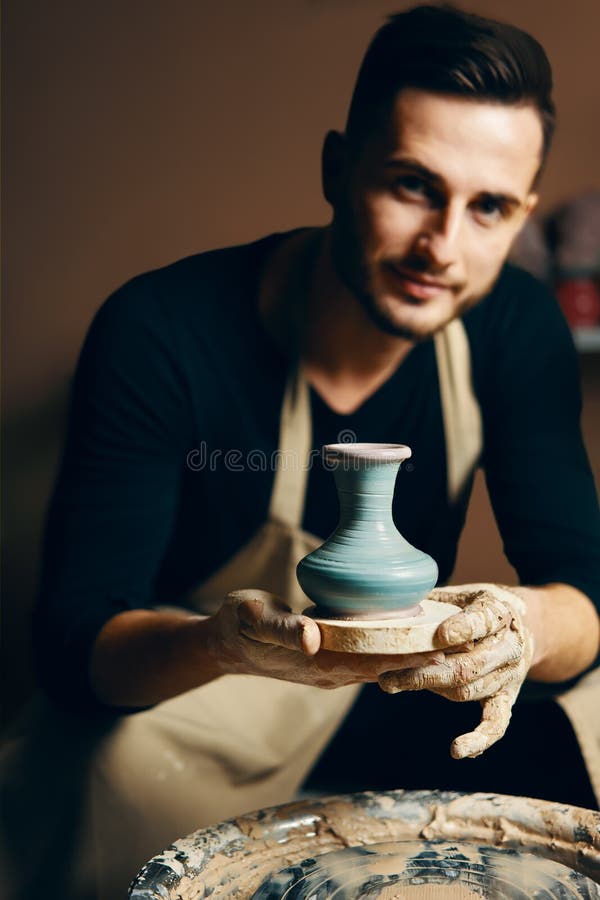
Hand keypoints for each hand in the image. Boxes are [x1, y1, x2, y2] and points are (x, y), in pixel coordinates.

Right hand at [206, 589, 442, 689]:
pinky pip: (370, 655)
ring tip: (451, 640)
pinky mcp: (331, 657)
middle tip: (464, 642)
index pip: (372, 661)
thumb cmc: (239, 624)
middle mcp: (331, 670)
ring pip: (382, 663)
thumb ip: (281, 628)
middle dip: (422, 657)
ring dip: (413, 654)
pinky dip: (394, 648)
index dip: (406, 655)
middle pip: (386, 665)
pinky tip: (413, 635)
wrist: (225, 641)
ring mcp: (332, 667)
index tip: (440, 647)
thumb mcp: (254, 618)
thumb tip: (313, 636)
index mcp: (317, 662)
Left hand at [379, 583, 533, 758]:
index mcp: (499, 612)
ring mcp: (509, 676)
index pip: (484, 621)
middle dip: (426, 674)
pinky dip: (480, 739)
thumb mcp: (463, 592)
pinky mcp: (506, 698)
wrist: (526, 624)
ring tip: (394, 683)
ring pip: (469, 690)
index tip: (441, 636)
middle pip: (468, 666)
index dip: (463, 629)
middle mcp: (509, 646)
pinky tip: (457, 750)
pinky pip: (497, 723)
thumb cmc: (479, 606)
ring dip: (432, 690)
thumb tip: (391, 605)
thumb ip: (435, 600)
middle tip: (387, 678)